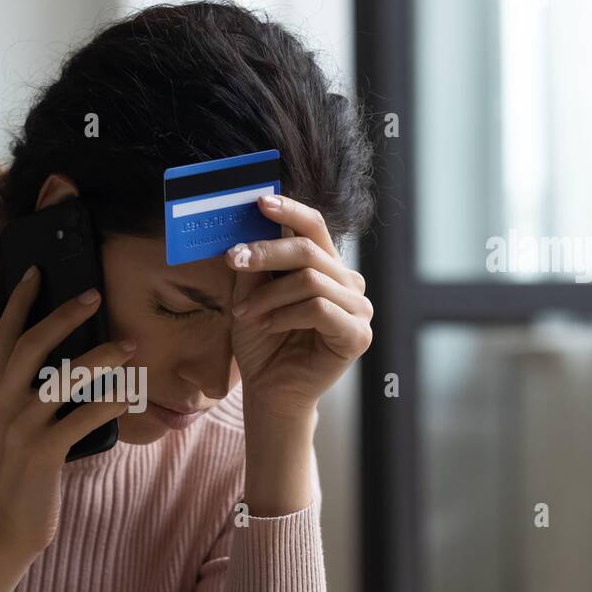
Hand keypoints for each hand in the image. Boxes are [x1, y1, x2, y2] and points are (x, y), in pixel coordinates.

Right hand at [0, 266, 134, 556]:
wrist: (0, 529)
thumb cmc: (12, 477)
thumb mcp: (3, 429)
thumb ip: (20, 396)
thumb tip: (61, 363)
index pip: (2, 336)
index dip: (19, 302)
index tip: (37, 271)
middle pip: (30, 345)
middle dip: (63, 315)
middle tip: (94, 294)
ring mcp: (18, 429)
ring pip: (61, 378)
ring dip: (100, 358)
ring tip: (129, 347)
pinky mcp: (42, 453)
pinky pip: (82, 418)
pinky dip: (109, 403)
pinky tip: (129, 395)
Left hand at [224, 194, 372, 422]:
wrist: (269, 390)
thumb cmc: (262, 342)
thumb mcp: (251, 294)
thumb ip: (256, 262)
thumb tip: (248, 220)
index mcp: (327, 267)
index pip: (314, 226)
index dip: (289, 210)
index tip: (259, 201)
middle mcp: (348, 283)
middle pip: (308, 250)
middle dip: (265, 251)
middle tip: (233, 259)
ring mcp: (358, 308)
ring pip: (309, 279)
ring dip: (268, 295)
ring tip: (244, 313)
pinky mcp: (358, 334)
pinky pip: (318, 308)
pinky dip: (285, 315)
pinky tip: (267, 327)